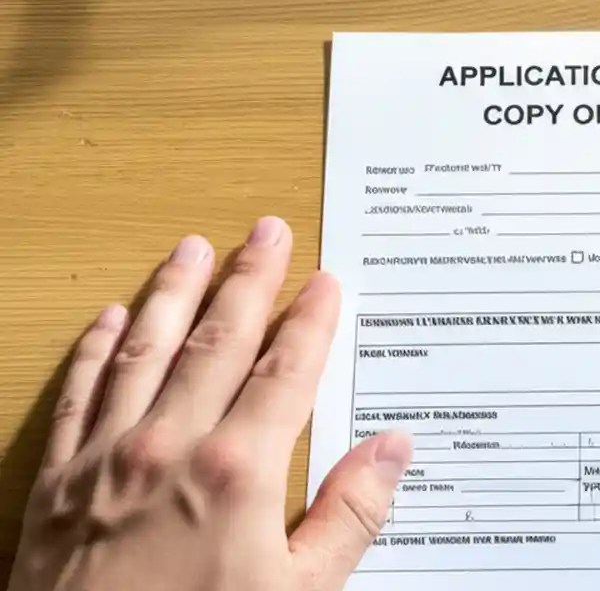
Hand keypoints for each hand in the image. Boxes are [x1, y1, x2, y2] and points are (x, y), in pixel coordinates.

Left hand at [7, 217, 410, 590]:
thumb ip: (350, 516)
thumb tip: (392, 450)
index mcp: (239, 471)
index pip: (286, 370)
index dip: (310, 320)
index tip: (325, 282)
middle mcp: (171, 446)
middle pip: (219, 341)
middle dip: (247, 281)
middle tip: (265, 231)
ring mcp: (108, 458)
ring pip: (146, 350)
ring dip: (173, 293)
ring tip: (191, 249)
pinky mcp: (58, 483)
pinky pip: (78, 394)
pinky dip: (95, 350)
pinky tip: (110, 318)